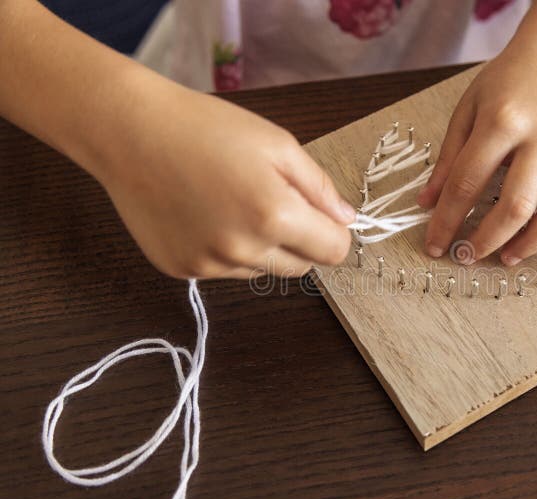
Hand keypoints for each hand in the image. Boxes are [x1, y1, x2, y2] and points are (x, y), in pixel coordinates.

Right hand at [98, 84, 353, 278]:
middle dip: (300, 241)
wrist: (129, 132)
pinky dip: (224, 250)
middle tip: (274, 202)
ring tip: (230, 203)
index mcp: (274, 216)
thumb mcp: (277, 144)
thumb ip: (319, 187)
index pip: (333, 252)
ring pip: (261, 271)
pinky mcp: (181, 270)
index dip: (334, 233)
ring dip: (261, 248)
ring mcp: (209, 265)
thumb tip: (347, 220)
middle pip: (301, 268)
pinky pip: (224, 271)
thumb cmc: (206, 128)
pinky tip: (203, 215)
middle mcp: (243, 251)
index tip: (323, 216)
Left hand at [417, 49, 536, 264]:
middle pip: (517, 203)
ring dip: (534, 241)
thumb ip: (447, 160)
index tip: (436, 245)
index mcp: (502, 122)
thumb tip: (427, 204)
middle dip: (488, 239)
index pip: (467, 182)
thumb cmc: (505, 84)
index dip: (447, 219)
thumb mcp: (466, 112)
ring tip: (509, 258)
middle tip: (469, 256)